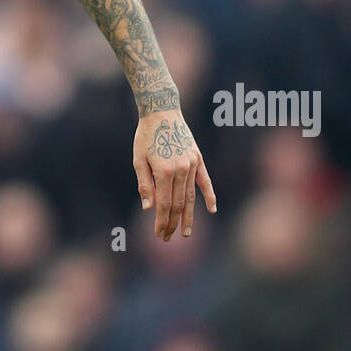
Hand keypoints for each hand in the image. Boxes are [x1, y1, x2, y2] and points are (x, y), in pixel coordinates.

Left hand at [133, 113, 216, 241]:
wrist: (162, 112)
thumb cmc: (145, 136)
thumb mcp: (138, 160)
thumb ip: (145, 184)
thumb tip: (149, 208)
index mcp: (164, 171)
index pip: (164, 204)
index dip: (162, 221)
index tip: (159, 234)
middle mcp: (181, 169)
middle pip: (178, 204)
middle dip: (172, 223)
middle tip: (168, 238)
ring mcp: (192, 164)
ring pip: (191, 196)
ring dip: (188, 216)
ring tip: (186, 232)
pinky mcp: (198, 159)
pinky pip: (205, 181)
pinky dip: (209, 195)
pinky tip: (212, 210)